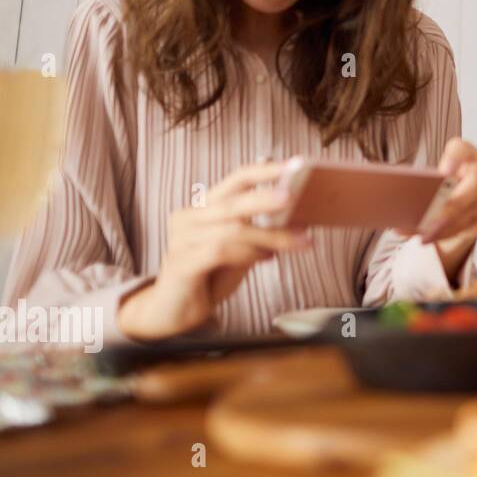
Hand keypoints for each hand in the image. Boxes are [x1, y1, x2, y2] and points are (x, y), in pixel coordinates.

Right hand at [118, 161, 311, 340]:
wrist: (176, 311)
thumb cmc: (211, 276)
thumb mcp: (243, 250)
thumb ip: (262, 232)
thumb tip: (300, 216)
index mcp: (205, 207)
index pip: (236, 179)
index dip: (265, 170)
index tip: (295, 165)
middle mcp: (189, 218)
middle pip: (232, 201)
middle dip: (265, 198)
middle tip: (292, 196)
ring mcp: (181, 240)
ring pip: (232, 229)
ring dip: (270, 236)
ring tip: (297, 242)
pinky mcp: (180, 263)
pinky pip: (218, 252)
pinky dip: (248, 253)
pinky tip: (267, 258)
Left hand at [397, 139, 476, 276]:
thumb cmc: (457, 172)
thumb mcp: (445, 167)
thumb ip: (430, 179)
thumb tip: (405, 201)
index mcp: (468, 152)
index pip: (461, 150)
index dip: (454, 159)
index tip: (444, 171)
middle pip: (473, 187)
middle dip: (450, 211)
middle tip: (428, 228)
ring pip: (474, 212)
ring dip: (448, 228)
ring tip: (425, 237)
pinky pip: (476, 225)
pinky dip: (455, 233)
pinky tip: (437, 237)